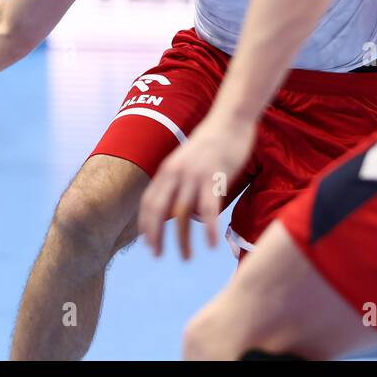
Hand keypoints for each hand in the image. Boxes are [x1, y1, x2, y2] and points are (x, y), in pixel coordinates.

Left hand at [138, 112, 256, 259]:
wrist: (230, 119)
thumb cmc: (212, 141)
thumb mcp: (188, 160)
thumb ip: (180, 181)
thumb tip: (182, 209)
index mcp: (167, 170)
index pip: (148, 202)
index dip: (146, 224)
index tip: (147, 243)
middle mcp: (176, 173)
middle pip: (158, 210)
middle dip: (156, 236)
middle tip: (157, 256)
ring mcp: (194, 175)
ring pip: (182, 214)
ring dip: (182, 240)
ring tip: (186, 257)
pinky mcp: (214, 177)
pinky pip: (208, 209)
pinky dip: (207, 229)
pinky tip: (210, 245)